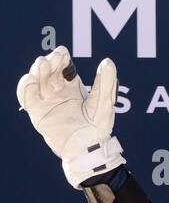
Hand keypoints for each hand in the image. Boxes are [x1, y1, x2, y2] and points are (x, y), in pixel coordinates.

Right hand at [16, 46, 122, 185]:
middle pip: (48, 71)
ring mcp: (46, 102)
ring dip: (37, 71)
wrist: (89, 150)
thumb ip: (106, 82)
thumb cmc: (99, 128)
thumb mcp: (104, 103)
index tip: (62, 52)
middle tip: (51, 58)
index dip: (61, 58)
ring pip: (36, 81)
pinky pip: (28, 98)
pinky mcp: (38, 114)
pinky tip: (31, 80)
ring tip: (41, 64)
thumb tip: (108, 61)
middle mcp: (57, 92)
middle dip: (48, 62)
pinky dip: (27, 88)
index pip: (63, 67)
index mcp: (73, 87)